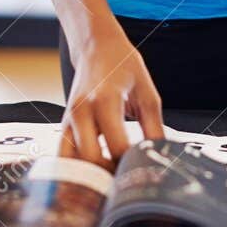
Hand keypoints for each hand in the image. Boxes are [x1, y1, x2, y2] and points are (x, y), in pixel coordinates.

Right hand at [59, 25, 164, 167]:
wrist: (96, 46)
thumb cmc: (123, 66)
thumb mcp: (147, 94)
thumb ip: (155, 128)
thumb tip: (162, 158)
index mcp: (105, 101)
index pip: (118, 146)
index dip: (133, 164)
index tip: (146, 169)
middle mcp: (81, 111)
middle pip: (91, 160)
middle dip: (111, 175)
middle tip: (129, 179)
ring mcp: (68, 119)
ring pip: (71, 163)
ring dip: (91, 176)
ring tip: (112, 180)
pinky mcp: (63, 126)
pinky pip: (64, 157)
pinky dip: (78, 170)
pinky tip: (96, 174)